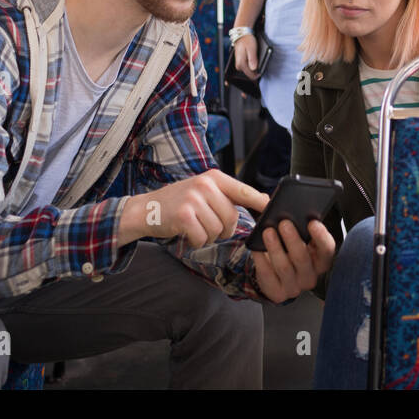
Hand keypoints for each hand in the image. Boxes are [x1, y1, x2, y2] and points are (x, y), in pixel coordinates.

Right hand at [133, 169, 266, 248]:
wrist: (146, 208)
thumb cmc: (179, 202)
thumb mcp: (204, 190)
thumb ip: (228, 195)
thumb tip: (261, 199)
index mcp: (214, 177)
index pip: (243, 190)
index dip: (259, 201)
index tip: (272, 208)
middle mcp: (205, 185)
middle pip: (231, 217)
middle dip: (224, 228)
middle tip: (208, 225)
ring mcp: (194, 199)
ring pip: (218, 230)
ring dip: (208, 236)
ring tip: (194, 226)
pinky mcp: (184, 216)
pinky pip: (202, 238)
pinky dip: (196, 241)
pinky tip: (187, 232)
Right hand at [232, 32, 258, 78]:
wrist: (241, 34)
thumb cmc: (247, 40)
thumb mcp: (252, 49)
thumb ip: (252, 59)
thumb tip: (254, 69)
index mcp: (241, 64)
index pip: (251, 76)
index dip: (258, 74)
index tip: (263, 70)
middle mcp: (238, 66)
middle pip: (250, 74)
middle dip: (256, 70)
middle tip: (260, 61)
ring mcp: (239, 64)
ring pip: (249, 70)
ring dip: (254, 67)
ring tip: (257, 58)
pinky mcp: (240, 62)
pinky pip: (248, 66)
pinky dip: (252, 64)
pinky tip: (255, 58)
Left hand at [249, 218, 336, 302]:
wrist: (276, 276)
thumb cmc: (290, 252)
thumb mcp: (301, 242)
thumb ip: (302, 229)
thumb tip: (293, 211)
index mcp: (321, 262)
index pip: (327, 250)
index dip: (321, 237)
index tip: (312, 222)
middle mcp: (310, 277)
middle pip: (302, 258)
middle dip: (293, 240)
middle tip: (284, 223)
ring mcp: (294, 288)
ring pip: (284, 267)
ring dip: (275, 248)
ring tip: (268, 232)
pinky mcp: (277, 293)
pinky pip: (267, 275)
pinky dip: (261, 259)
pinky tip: (257, 248)